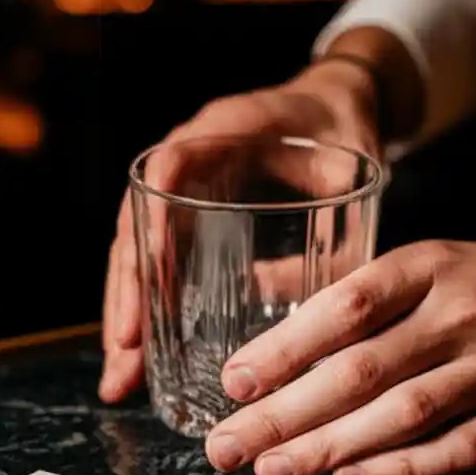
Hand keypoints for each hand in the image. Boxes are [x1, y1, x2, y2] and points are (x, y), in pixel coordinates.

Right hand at [99, 60, 381, 402]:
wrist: (335, 99)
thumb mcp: (356, 168)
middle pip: (137, 223)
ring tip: (119, 375)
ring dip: (126, 311)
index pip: (171, 166)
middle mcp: (188, 155)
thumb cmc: (347, 127)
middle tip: (123, 355)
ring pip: (136, 250)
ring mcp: (180, 187)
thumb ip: (343, 224)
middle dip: (127, 292)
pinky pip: (155, 259)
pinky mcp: (185, 214)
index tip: (152, 275)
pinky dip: (145, 306)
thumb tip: (322, 311)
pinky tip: (138, 356)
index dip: (155, 219)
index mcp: (225, 128)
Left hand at [202, 238, 475, 474]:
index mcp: (435, 267)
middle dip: (284, 412)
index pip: (344, 306)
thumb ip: (364, 284)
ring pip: (400, 413)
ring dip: (330, 446)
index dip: (285, 346)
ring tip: (274, 470)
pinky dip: (403, 466)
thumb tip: (270, 290)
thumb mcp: (448, 259)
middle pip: (359, 369)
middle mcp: (461, 315)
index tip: (234, 381)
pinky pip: (457, 448)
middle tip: (227, 444)